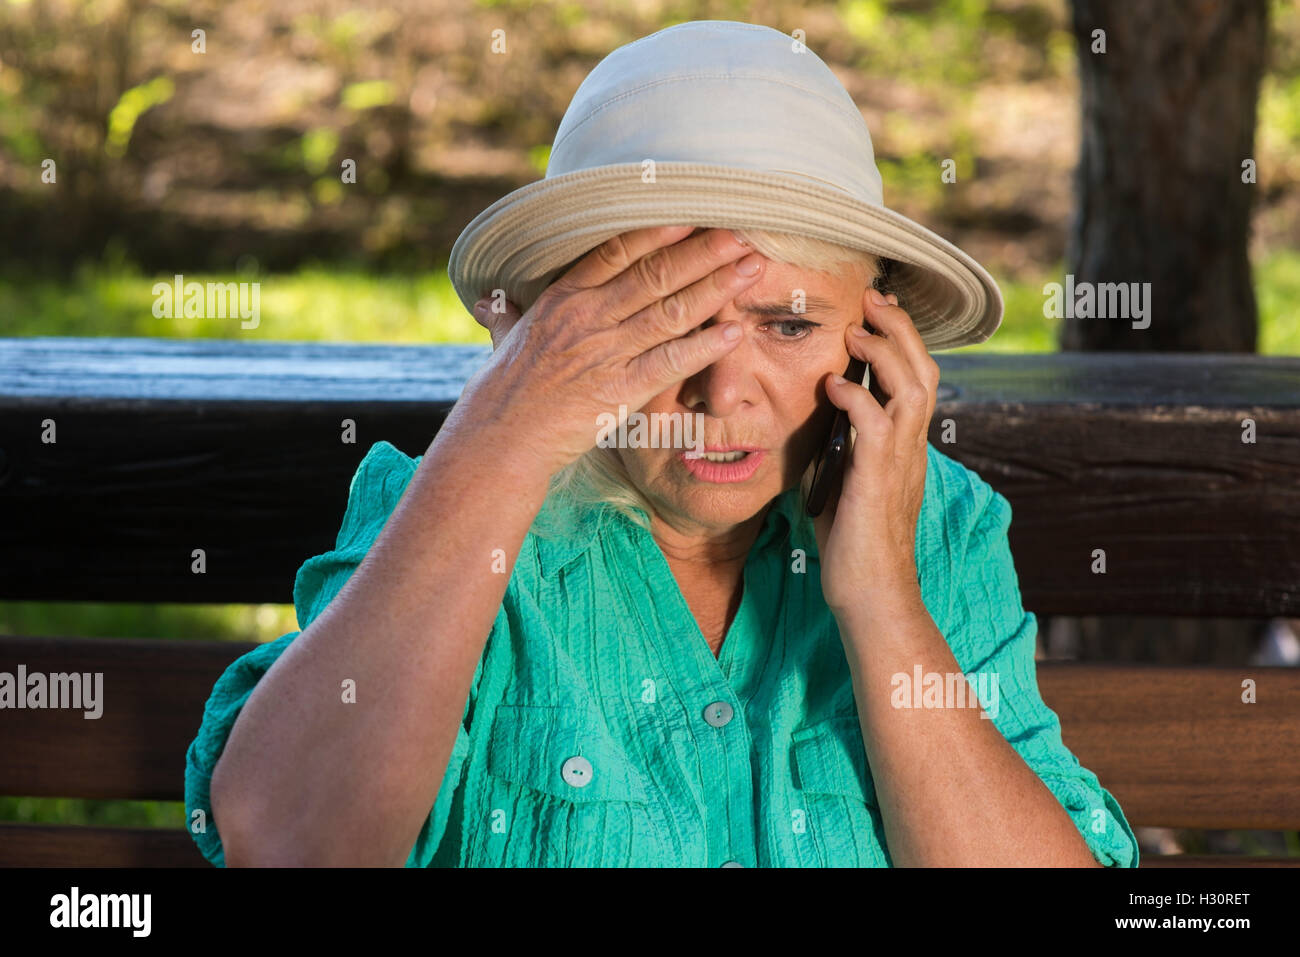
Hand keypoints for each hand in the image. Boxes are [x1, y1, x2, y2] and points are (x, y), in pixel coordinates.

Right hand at [454, 226, 766, 478]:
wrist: (498, 437)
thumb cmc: (501, 391)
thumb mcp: (503, 339)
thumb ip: (507, 315)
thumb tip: (492, 301)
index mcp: (563, 298)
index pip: (616, 252)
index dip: (658, 230)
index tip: (692, 212)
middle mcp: (587, 318)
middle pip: (654, 274)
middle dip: (703, 251)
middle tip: (742, 231)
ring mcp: (605, 353)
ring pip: (670, 311)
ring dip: (716, 288)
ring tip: (751, 268)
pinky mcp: (620, 390)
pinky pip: (671, 362)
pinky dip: (705, 347)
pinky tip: (735, 332)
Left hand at [812, 288, 939, 625]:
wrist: (871, 596)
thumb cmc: (853, 546)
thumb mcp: (844, 484)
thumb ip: (838, 449)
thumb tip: (813, 421)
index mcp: (906, 448)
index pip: (917, 379)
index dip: (901, 340)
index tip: (874, 312)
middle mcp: (911, 449)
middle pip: (924, 370)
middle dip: (899, 328)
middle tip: (871, 298)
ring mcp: (899, 465)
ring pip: (911, 389)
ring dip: (883, 353)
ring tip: (855, 331)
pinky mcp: (877, 483)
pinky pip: (876, 427)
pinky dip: (856, 398)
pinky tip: (832, 386)